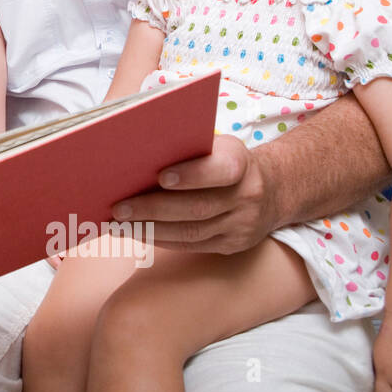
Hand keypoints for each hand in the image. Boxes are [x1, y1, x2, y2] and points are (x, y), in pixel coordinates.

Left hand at [111, 134, 277, 254]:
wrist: (273, 190)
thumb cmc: (224, 161)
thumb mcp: (216, 147)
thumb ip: (187, 150)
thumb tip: (135, 157)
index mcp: (241, 163)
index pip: (220, 170)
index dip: (191, 175)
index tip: (160, 177)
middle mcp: (247, 196)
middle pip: (198, 207)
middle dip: (153, 209)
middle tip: (118, 209)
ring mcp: (242, 225)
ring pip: (193, 231)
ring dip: (150, 229)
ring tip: (118, 225)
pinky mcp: (233, 245)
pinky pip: (193, 245)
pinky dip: (162, 240)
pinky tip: (138, 233)